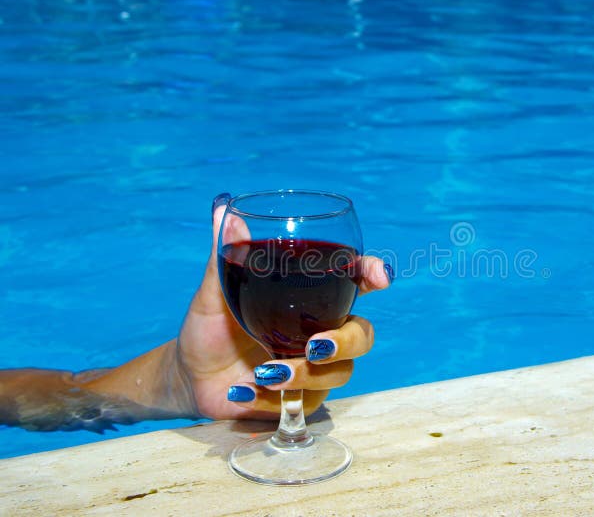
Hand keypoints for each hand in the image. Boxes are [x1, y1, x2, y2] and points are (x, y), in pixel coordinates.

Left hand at [176, 197, 391, 419]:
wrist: (190, 378)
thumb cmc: (207, 329)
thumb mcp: (212, 294)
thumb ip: (223, 258)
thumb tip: (223, 214)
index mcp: (309, 299)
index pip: (353, 283)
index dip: (372, 275)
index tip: (381, 275)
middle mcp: (320, 332)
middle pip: (361, 335)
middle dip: (347, 341)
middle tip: (314, 347)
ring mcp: (314, 368)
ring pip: (340, 373)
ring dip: (306, 375)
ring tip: (265, 372)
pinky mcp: (301, 400)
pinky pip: (306, 402)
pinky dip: (275, 398)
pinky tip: (245, 390)